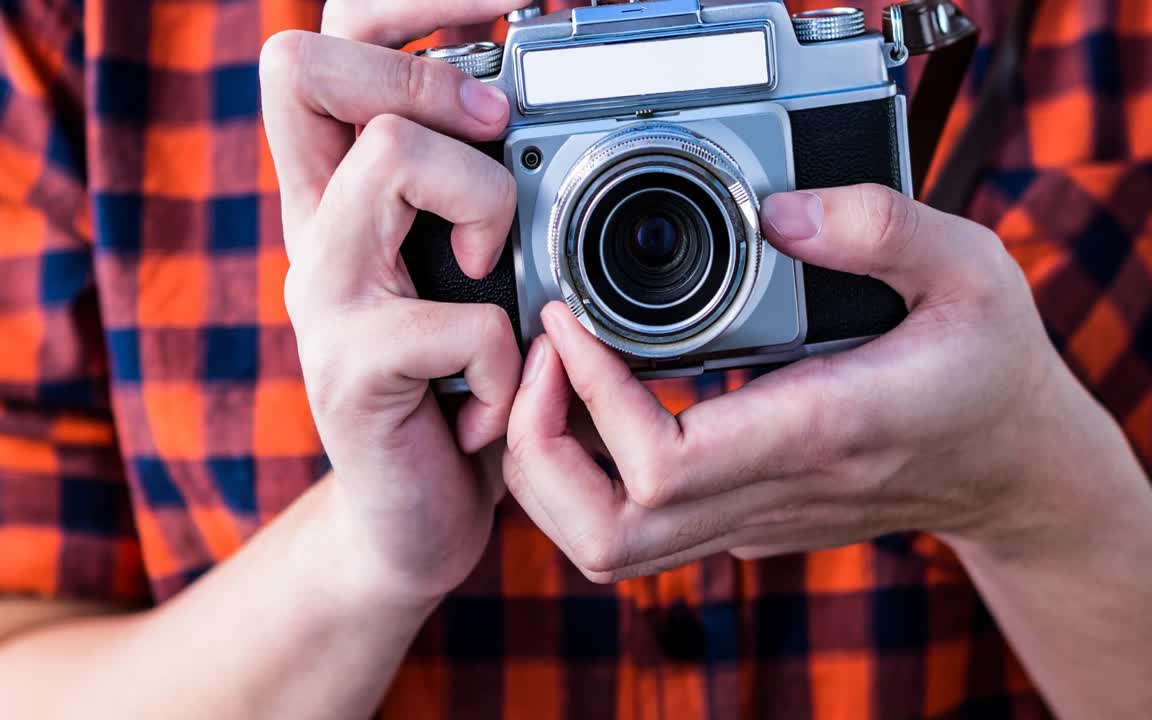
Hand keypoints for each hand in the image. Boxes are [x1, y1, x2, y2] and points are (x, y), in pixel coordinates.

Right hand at [259, 0, 528, 603]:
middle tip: (494, 141)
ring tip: (500, 277)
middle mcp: (315, 225)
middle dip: (423, 80)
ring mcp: (322, 297)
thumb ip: (494, 194)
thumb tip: (556, 113)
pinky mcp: (349, 374)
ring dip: (482, 205)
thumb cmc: (465, 382)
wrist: (418, 516)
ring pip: (385, 160)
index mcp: (345, 188)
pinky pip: (456, 318)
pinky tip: (495, 392)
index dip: (411, 0)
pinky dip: (504, 354)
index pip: (330, 40)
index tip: (515, 4)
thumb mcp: (486, 272)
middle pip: (304, 66)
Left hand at [504, 184, 1108, 581]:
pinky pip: (637, 527)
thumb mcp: (969, 269)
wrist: (1017, 471)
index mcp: (822, 430)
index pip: (664, 460)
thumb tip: (776, 208)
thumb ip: (878, 227)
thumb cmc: (994, 368)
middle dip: (538, 448)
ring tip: (556, 378)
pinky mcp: (745, 522)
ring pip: (609, 548)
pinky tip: (597, 400)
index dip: (592, 396)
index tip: (571, 320)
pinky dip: (586, 473)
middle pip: (608, 532)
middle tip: (543, 358)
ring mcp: (756, 519)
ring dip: (550, 470)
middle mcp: (777, 490)